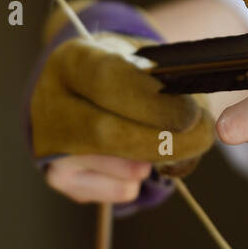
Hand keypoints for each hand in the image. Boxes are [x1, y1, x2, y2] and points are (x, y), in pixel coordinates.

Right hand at [26, 0, 215, 210]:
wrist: (87, 91)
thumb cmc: (127, 76)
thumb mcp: (146, 64)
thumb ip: (174, 89)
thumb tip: (200, 128)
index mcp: (73, 59)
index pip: (108, 80)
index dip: (151, 102)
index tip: (192, 116)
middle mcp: (50, 99)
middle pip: (103, 131)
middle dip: (159, 142)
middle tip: (200, 141)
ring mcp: (47, 140)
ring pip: (108, 165)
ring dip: (148, 162)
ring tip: (159, 148)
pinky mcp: (56, 175)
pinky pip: (106, 190)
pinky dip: (133, 183)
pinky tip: (135, 165)